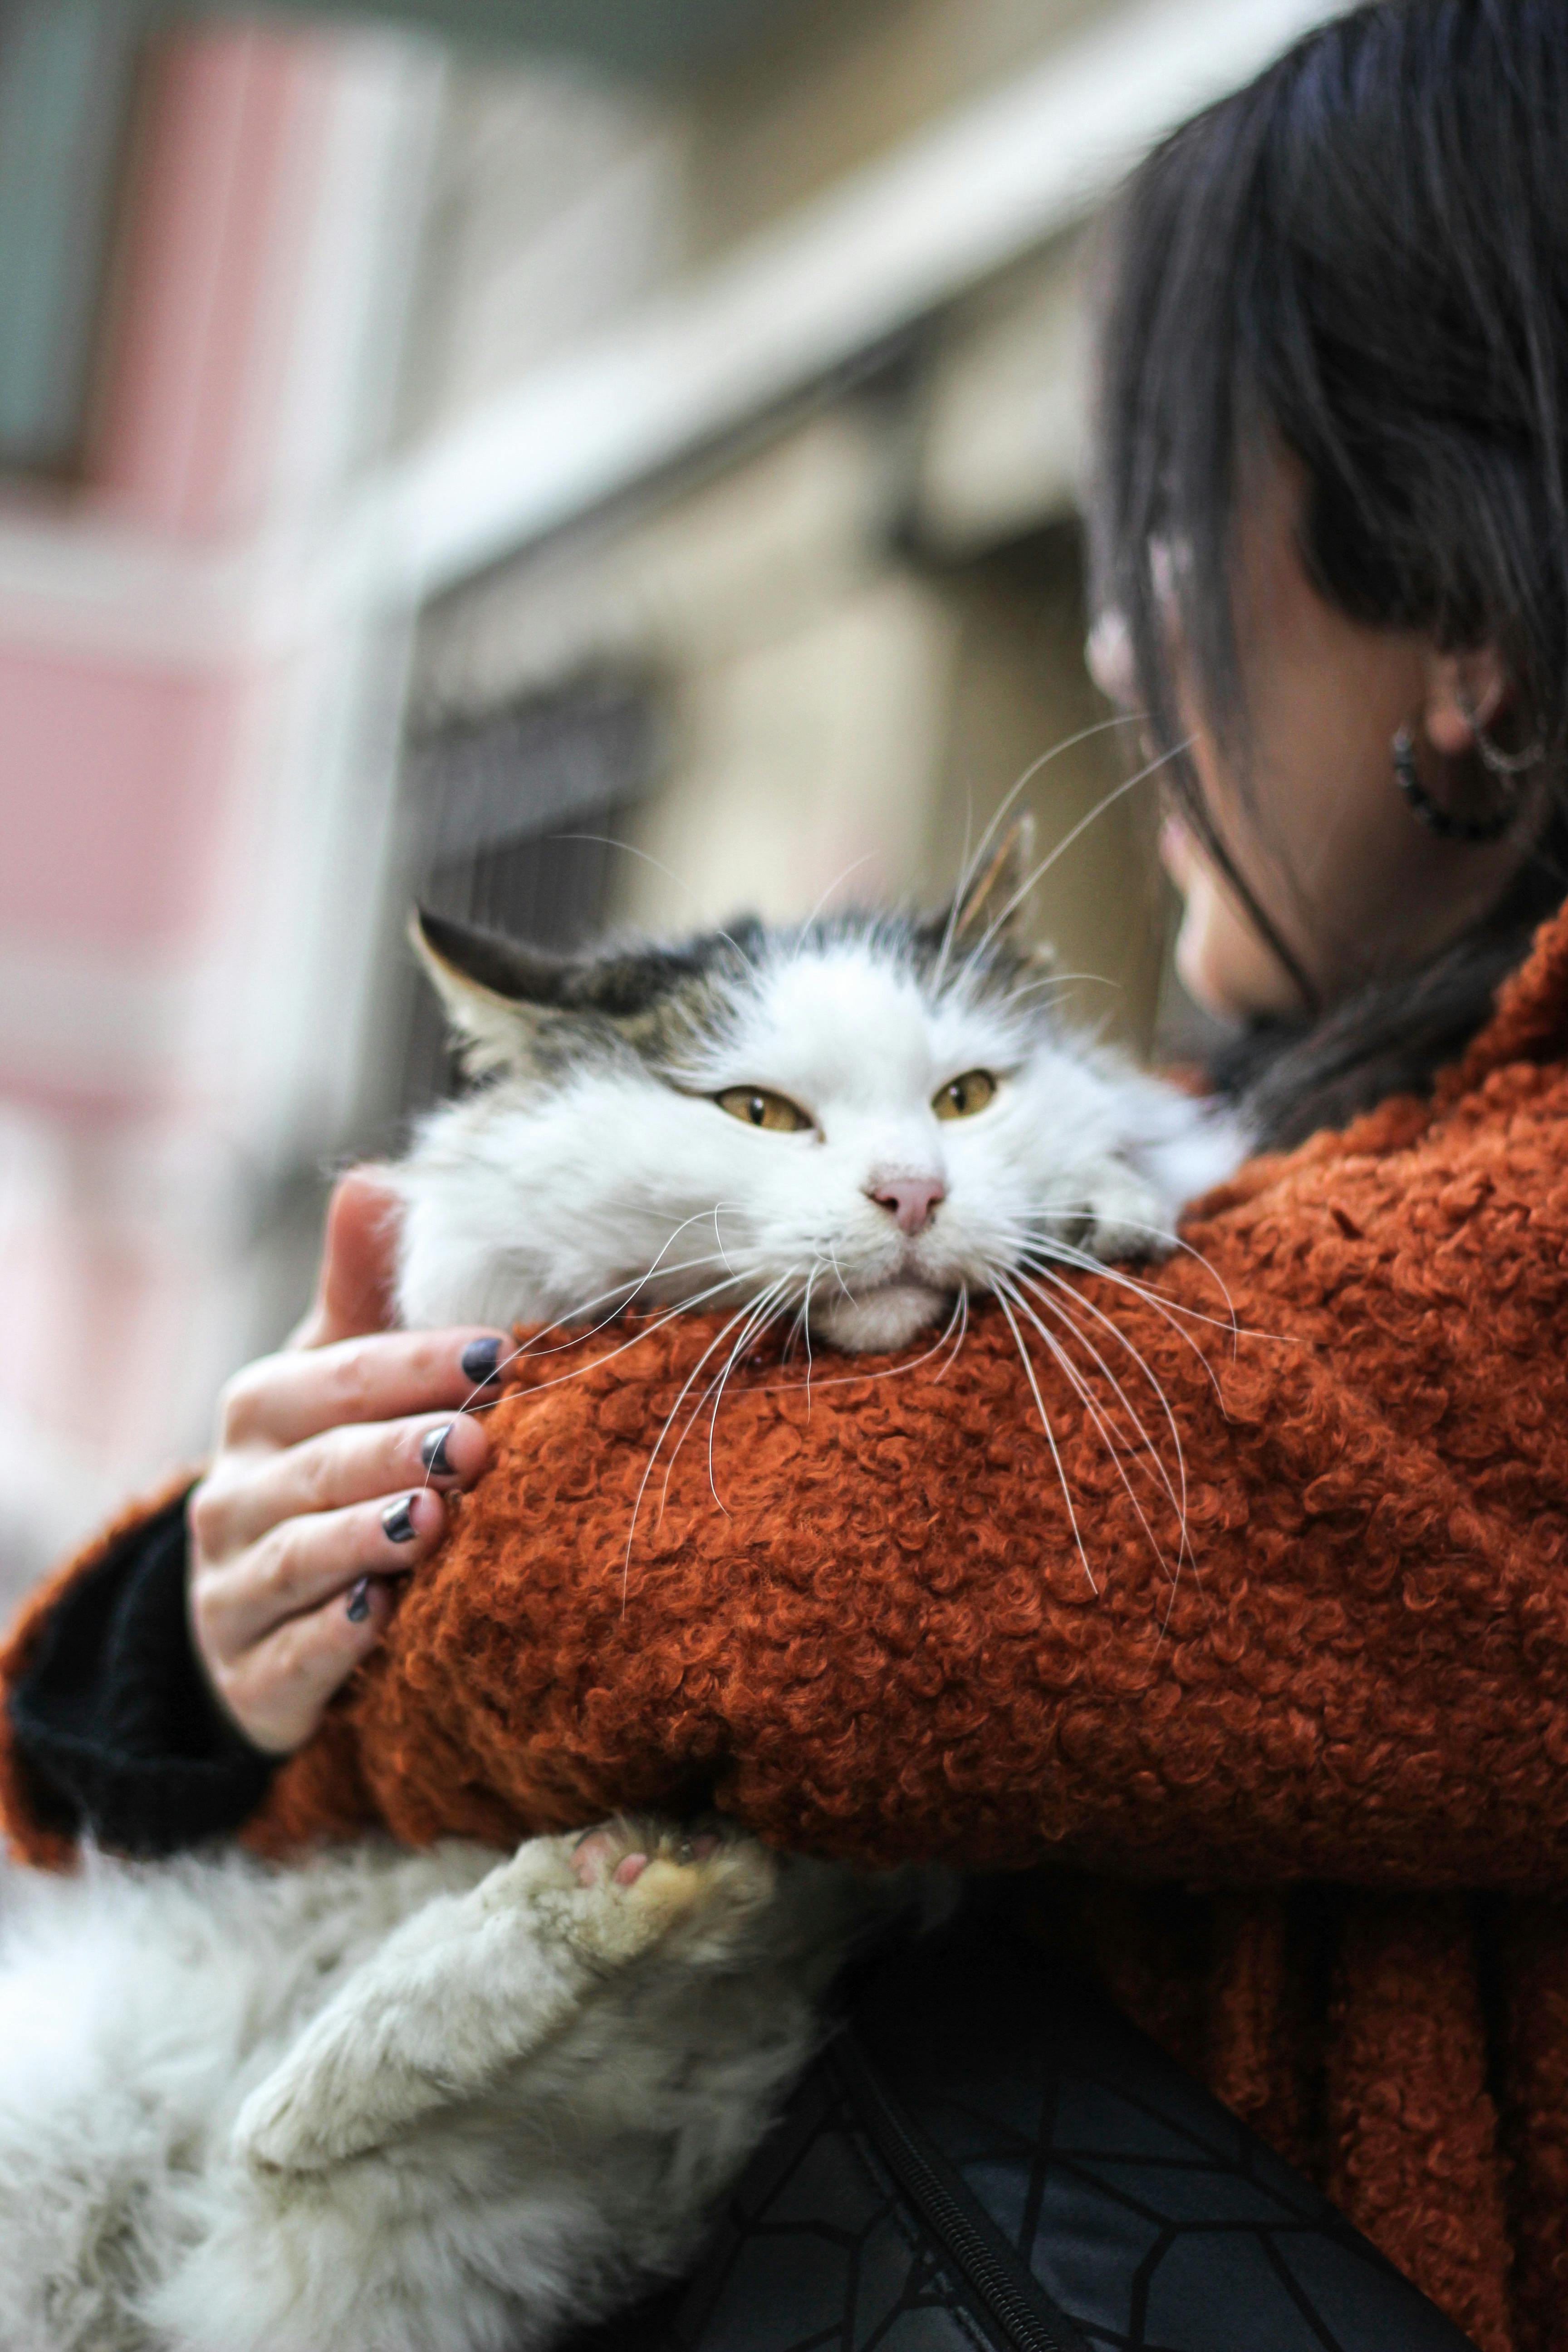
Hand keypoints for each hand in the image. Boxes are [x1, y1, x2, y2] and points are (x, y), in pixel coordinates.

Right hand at [187, 1169, 510, 1753]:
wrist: (262, 1610)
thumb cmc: (330, 1463)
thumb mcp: (340, 1374)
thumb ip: (363, 1289)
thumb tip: (374, 1180)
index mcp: (262, 1408)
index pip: (339, 1376)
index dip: (417, 1363)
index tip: (503, 1352)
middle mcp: (232, 1495)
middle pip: (318, 1467)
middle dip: (398, 1449)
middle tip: (478, 1442)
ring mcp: (233, 1589)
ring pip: (298, 1558)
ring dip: (366, 1536)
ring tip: (432, 1521)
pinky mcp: (247, 1677)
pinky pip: (284, 1659)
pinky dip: (327, 1639)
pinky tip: (375, 1616)